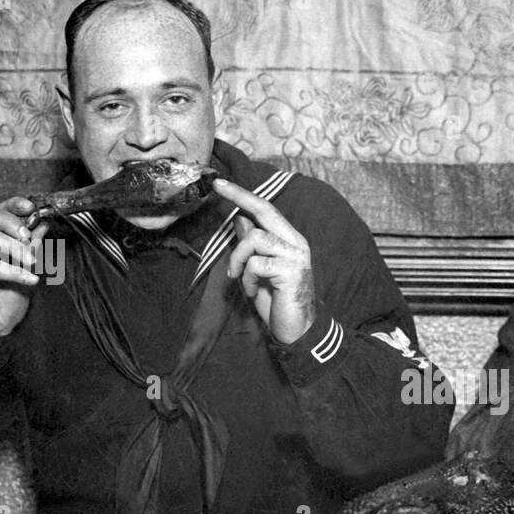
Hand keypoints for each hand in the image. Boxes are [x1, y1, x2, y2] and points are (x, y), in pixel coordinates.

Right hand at [0, 198, 45, 337]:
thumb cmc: (7, 299)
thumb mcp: (27, 270)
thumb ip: (32, 248)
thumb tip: (41, 225)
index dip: (12, 204)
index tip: (32, 206)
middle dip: (11, 220)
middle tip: (28, 236)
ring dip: (14, 247)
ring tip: (32, 262)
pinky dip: (14, 271)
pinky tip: (31, 280)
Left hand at [216, 179, 315, 343]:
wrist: (296, 330)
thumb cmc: (277, 301)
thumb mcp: (257, 270)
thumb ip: (251, 245)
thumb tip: (239, 218)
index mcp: (289, 240)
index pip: (266, 210)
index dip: (243, 195)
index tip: (220, 183)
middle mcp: (295, 243)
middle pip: (264, 211)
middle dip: (238, 196)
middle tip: (216, 186)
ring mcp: (295, 256)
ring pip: (254, 239)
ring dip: (238, 260)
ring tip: (239, 279)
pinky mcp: (291, 271)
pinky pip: (255, 264)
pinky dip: (247, 279)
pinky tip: (254, 291)